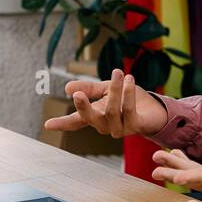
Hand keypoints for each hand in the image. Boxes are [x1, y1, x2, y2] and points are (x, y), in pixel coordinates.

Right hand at [42, 69, 167, 138]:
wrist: (154, 108)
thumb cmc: (127, 99)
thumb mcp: (106, 89)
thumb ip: (89, 88)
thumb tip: (67, 87)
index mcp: (95, 116)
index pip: (76, 121)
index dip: (62, 123)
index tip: (47, 124)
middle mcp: (105, 126)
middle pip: (91, 119)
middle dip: (83, 107)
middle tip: (77, 94)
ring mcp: (120, 129)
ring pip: (112, 112)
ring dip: (115, 90)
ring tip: (118, 72)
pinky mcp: (136, 126)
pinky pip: (129, 111)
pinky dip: (128, 95)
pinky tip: (129, 81)